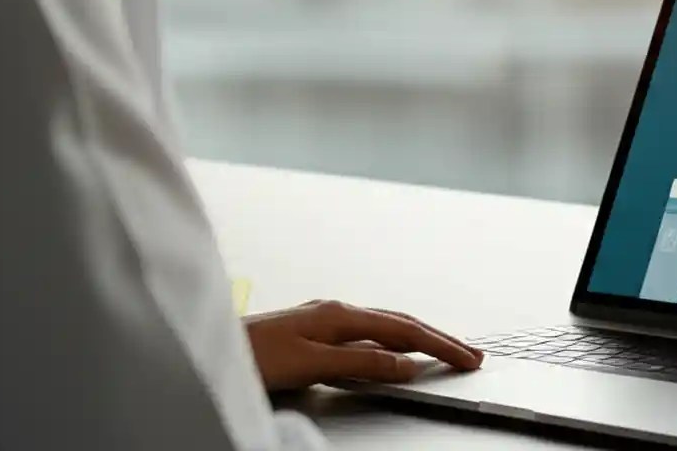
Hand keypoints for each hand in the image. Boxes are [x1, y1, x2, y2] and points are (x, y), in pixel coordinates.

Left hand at [244, 300, 483, 390]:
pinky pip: (365, 336)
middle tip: (470, 355)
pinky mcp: (311, 332)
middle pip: (399, 323)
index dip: (440, 345)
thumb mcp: (310, 363)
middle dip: (438, 338)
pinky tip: (392, 355)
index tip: (468, 359)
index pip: (404, 329)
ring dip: (417, 339)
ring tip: (443, 352)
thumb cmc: (249, 356)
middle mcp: (333, 311)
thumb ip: (360, 363)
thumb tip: (405, 363)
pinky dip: (390, 345)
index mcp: (338, 314)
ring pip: (383, 328)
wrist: (206, 350)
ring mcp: (322, 320)